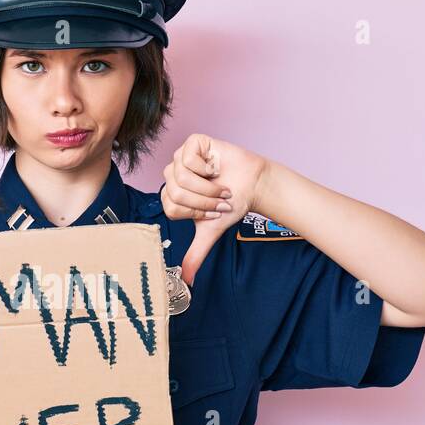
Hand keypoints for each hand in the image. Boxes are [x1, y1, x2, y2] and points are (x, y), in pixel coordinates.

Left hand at [160, 133, 271, 284]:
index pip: (172, 208)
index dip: (196, 212)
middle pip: (176, 193)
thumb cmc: (231, 204)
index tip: (213, 211)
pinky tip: (216, 167)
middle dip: (204, 201)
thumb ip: (195, 254)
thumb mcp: (210, 232)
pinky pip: (188, 158)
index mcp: (171, 195)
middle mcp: (172, 175)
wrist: (253, 185)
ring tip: (222, 186)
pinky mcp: (193, 142)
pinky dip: (207, 168)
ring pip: (182, 177)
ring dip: (208, 188)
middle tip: (221, 200)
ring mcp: (181, 157)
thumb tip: (186, 281)